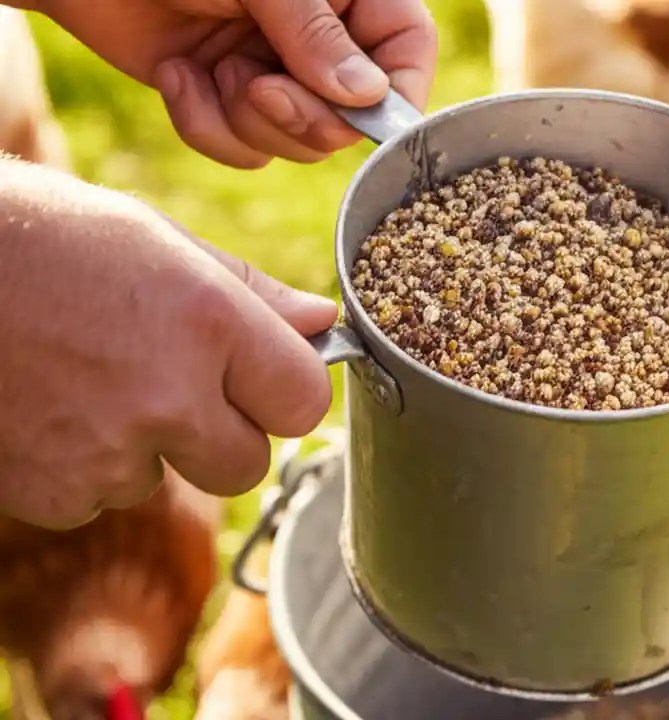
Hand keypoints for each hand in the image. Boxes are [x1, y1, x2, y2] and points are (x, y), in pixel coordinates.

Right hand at [0, 159, 335, 528]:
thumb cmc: (37, 236)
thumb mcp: (153, 237)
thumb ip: (249, 293)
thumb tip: (321, 323)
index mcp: (207, 323)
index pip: (304, 402)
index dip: (285, 390)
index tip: (262, 376)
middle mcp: (168, 397)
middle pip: (247, 463)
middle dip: (224, 433)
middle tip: (171, 381)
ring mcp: (106, 453)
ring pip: (169, 480)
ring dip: (146, 446)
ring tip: (86, 376)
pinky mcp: (52, 493)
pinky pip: (99, 497)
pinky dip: (83, 465)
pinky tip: (48, 405)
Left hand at [28, 0, 435, 166]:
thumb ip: (315, 36)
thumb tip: (368, 99)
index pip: (408, 50)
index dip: (396, 92)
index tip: (358, 112)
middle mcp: (320, 36)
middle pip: (352, 115)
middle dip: (299, 115)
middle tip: (257, 88)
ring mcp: (274, 71)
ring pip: (298, 141)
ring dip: (246, 120)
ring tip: (209, 70)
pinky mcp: (226, 100)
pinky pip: (245, 150)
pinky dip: (205, 127)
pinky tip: (177, 77)